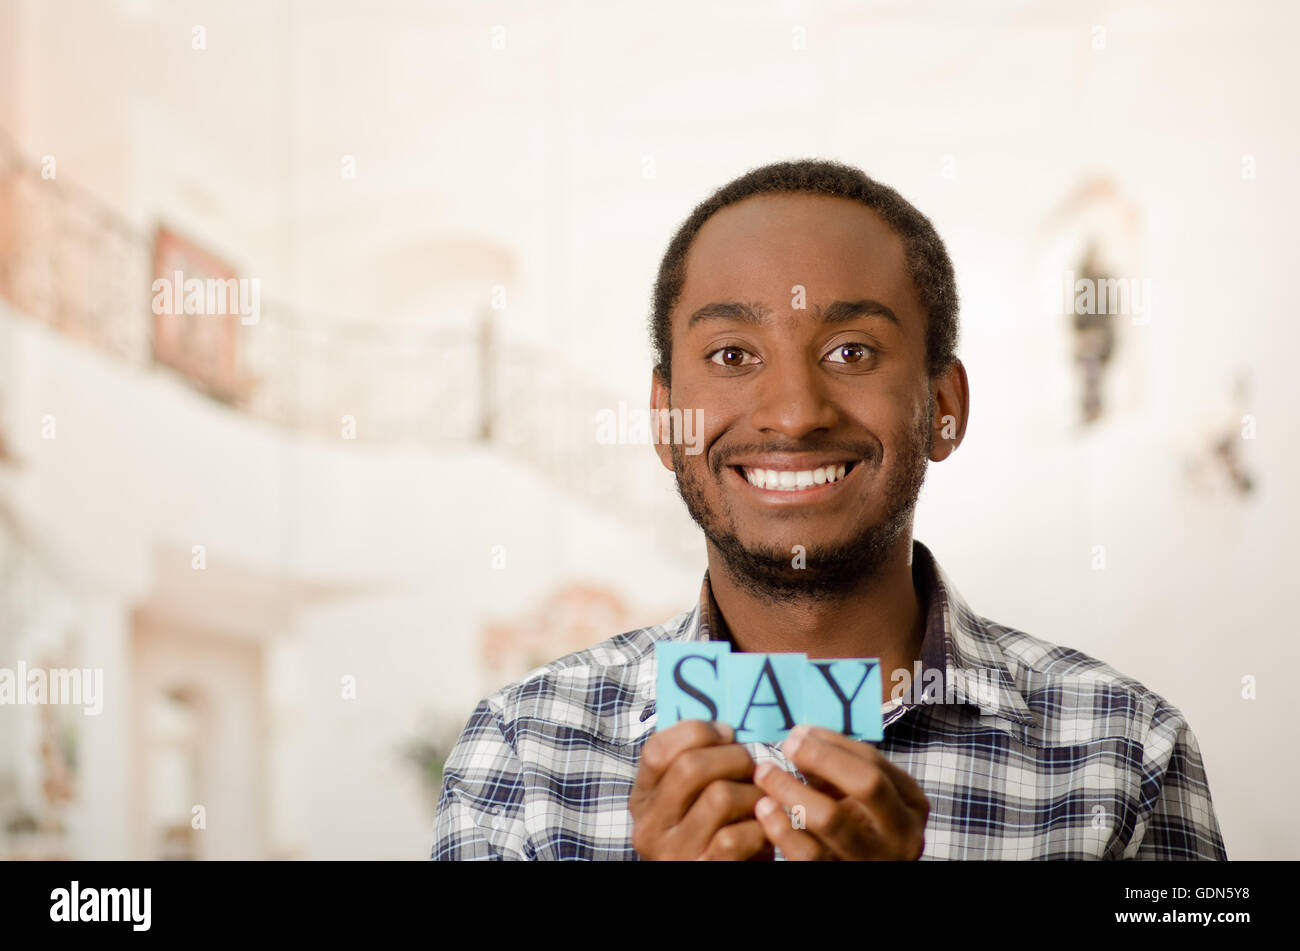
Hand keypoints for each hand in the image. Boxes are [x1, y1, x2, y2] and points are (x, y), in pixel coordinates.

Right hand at [630, 720, 774, 860]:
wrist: (720, 883)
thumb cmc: (714, 836)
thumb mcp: (690, 803)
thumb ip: (696, 770)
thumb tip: (725, 729)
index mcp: (643, 800)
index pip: (656, 749)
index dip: (696, 731)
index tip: (727, 733)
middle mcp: (650, 827)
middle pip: (690, 767)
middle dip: (734, 757)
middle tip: (754, 767)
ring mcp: (674, 853)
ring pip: (719, 796)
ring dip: (753, 793)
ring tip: (763, 800)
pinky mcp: (702, 871)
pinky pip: (736, 836)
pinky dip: (759, 827)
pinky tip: (765, 829)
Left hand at [752, 725, 929, 859]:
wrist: (866, 869)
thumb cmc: (860, 828)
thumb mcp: (863, 799)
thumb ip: (839, 771)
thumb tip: (799, 739)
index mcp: (911, 805)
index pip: (874, 763)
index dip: (834, 744)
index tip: (799, 732)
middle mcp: (901, 835)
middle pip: (866, 784)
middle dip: (822, 758)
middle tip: (787, 745)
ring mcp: (874, 860)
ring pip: (832, 819)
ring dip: (792, 789)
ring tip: (765, 773)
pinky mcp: (842, 877)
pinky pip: (808, 853)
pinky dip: (782, 828)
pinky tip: (765, 808)